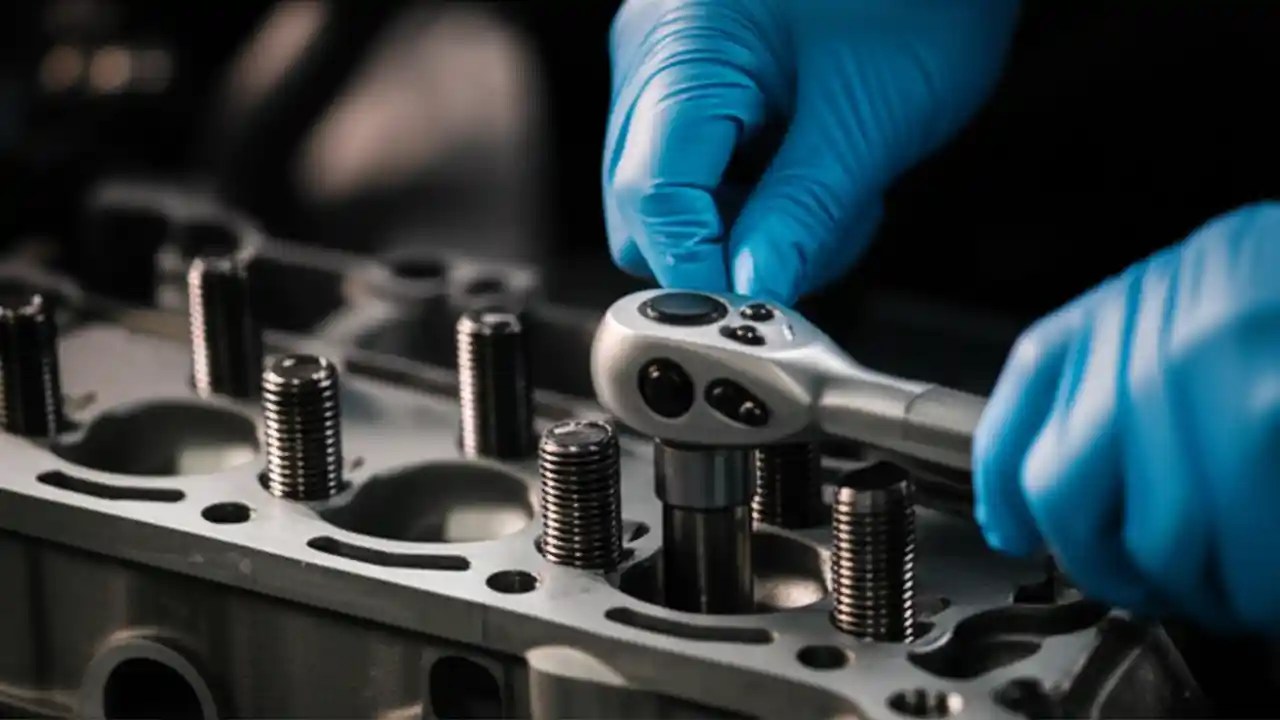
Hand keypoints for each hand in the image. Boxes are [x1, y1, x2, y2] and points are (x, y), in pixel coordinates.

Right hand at [602, 0, 1019, 304]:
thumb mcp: (869, 119)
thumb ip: (804, 215)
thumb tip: (756, 288)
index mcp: (684, 47)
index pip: (652, 194)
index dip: (697, 268)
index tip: (749, 310)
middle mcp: (654, 51)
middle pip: (644, 203)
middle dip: (719, 248)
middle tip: (800, 254)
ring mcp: (668, 59)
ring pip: (670, 192)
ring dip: (743, 222)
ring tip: (828, 194)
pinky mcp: (697, 72)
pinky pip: (698, 162)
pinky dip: (751, 190)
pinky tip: (810, 172)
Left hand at [974, 202, 1279, 635]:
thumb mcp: (1201, 305)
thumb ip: (1115, 373)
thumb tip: (1028, 493)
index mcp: (1139, 300)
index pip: (1024, 398)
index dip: (1005, 481)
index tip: (1014, 524)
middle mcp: (1161, 336)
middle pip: (1065, 489)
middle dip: (1100, 557)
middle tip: (1146, 577)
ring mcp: (1224, 381)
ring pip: (1156, 538)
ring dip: (1191, 585)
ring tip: (1224, 582)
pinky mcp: (1271, 423)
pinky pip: (1245, 556)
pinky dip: (1254, 588)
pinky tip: (1262, 579)